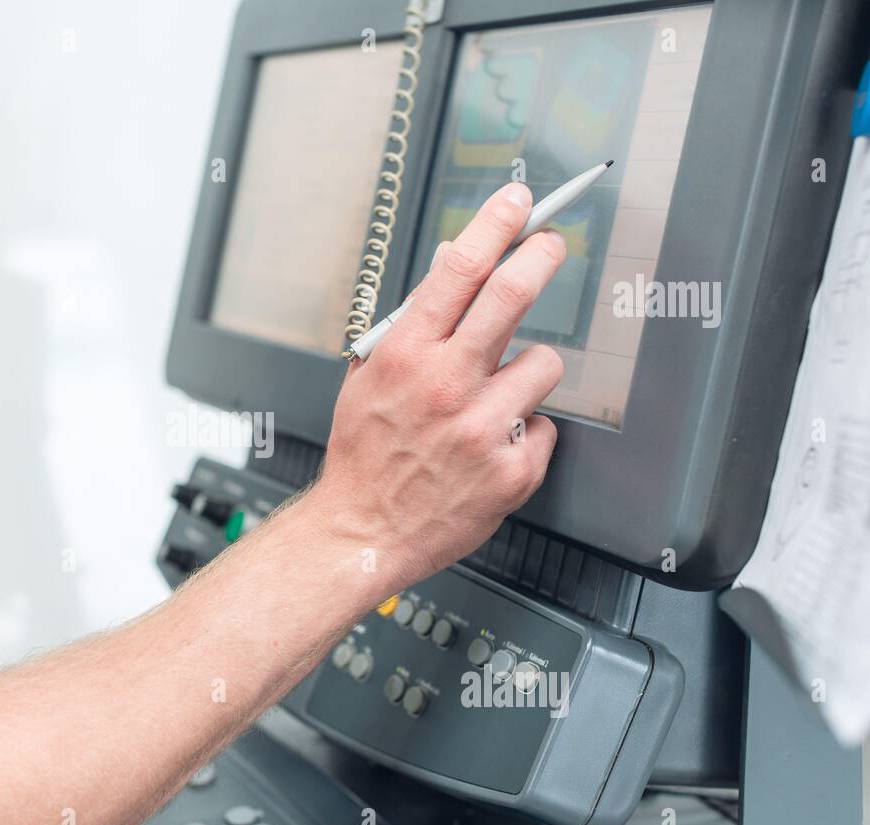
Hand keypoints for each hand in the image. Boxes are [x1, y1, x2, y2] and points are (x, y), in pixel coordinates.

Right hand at [308, 181, 566, 599]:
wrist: (362, 532)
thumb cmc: (364, 454)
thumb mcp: (369, 377)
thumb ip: (412, 325)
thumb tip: (451, 269)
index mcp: (405, 356)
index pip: (460, 270)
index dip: (497, 225)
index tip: (519, 202)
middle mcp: (445, 386)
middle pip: (512, 296)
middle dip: (541, 257)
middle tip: (552, 245)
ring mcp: (482, 429)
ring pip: (543, 364)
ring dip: (528, 371)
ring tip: (499, 396)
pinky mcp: (511, 470)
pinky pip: (544, 427)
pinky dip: (524, 432)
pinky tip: (492, 447)